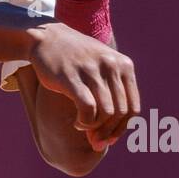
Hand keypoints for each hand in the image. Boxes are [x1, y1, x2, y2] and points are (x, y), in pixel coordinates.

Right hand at [29, 22, 139, 148]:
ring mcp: (92, 69)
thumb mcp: (102, 68)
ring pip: (106, 112)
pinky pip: (88, 108)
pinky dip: (85, 122)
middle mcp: (111, 65)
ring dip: (95, 128)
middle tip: (95, 140)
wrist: (46, 37)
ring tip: (83, 127)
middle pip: (120, 112)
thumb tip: (116, 133)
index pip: (133, 107)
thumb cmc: (75, 59)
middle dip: (108, 132)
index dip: (123, 128)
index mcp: (124, 65)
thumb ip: (114, 93)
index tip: (109, 137)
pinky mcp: (72, 76)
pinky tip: (77, 123)